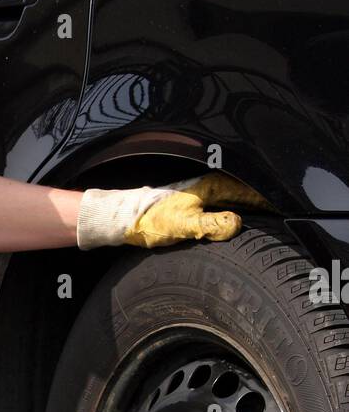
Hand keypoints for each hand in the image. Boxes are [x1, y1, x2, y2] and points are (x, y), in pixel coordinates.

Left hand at [76, 173, 272, 249]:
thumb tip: (238, 223)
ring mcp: (201, 193)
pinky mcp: (194, 203)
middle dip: (262, 200)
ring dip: (250, 203)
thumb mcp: (184, 225)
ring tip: (266, 215)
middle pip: (244, 192)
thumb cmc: (151, 220)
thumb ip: (211, 225)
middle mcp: (208, 186)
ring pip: (234, 197)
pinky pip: (224, 204)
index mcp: (210, 186)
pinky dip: (236, 209)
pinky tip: (237, 219)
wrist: (126, 219)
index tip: (285, 209)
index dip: (267, 201)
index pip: (248, 192)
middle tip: (282, 212)